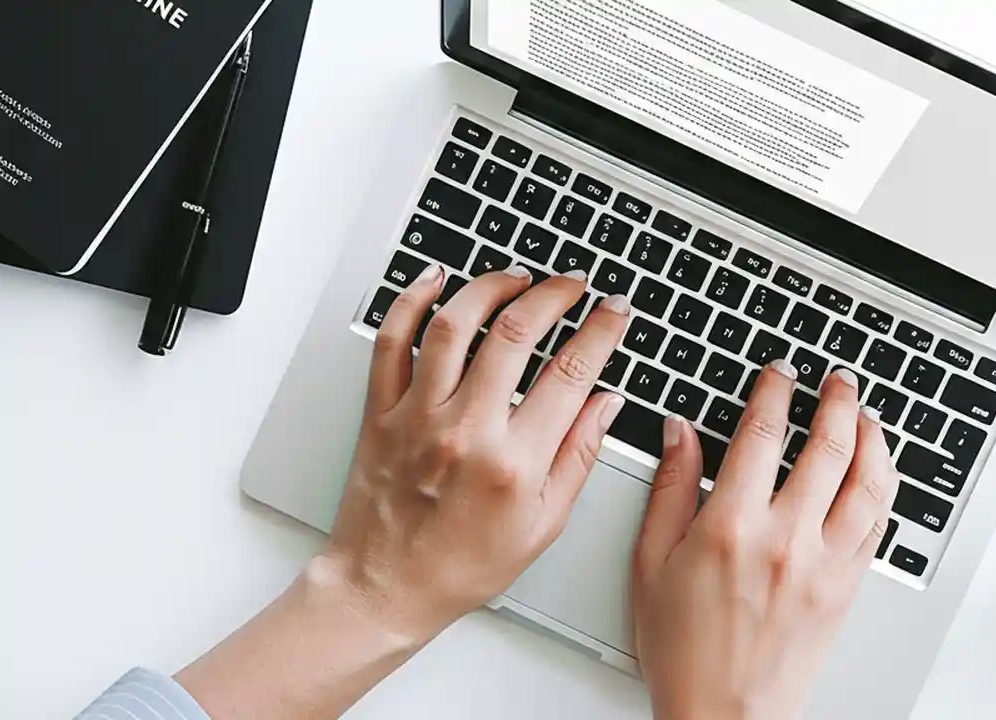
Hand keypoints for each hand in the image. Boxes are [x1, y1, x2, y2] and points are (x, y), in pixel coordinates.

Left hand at [320, 264, 629, 642]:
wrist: (385, 587)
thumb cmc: (463, 565)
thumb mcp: (542, 524)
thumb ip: (579, 456)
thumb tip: (606, 402)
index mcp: (515, 463)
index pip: (571, 374)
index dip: (601, 332)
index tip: (613, 312)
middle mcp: (467, 431)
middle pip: (516, 334)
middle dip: (555, 296)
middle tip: (573, 285)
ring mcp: (419, 417)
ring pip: (456, 325)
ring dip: (491, 288)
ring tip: (517, 278)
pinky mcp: (382, 412)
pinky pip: (392, 342)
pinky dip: (412, 302)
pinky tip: (435, 281)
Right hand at [632, 360, 898, 719]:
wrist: (724, 715)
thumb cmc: (683, 650)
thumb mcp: (651, 563)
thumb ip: (670, 489)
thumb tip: (679, 432)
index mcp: (731, 528)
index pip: (762, 434)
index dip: (774, 393)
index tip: (779, 375)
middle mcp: (786, 540)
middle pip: (828, 447)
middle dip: (836, 402)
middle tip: (836, 382)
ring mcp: (824, 565)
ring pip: (868, 482)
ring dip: (872, 437)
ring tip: (865, 414)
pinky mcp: (846, 588)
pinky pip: (877, 523)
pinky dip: (882, 486)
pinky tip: (875, 470)